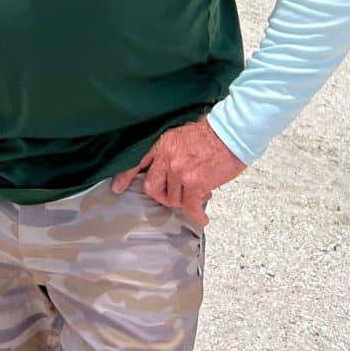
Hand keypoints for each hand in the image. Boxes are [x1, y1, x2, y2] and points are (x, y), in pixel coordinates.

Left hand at [110, 118, 245, 227]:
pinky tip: (201, 216)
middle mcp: (167, 158)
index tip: (118, 187)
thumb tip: (169, 172)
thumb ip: (170, 152)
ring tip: (197, 194)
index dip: (125, 176)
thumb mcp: (181, 136)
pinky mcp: (195, 183)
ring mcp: (180, 171)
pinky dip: (197, 214)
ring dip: (184, 200)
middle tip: (173, 197)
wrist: (231, 134)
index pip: (136, 161)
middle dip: (162, 196)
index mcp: (162, 144)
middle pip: (151, 187)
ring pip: (173, 198)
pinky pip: (191, 206)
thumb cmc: (212, 134)